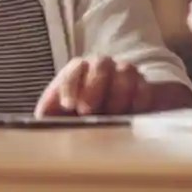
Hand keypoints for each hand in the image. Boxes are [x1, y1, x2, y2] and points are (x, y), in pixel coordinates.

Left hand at [34, 56, 152, 115]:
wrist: (101, 128)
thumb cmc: (73, 122)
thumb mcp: (56, 119)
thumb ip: (50, 114)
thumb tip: (44, 118)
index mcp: (78, 73)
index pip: (74, 69)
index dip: (70, 84)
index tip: (68, 105)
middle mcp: (102, 69)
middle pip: (101, 63)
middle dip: (94, 86)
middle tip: (87, 111)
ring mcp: (125, 77)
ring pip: (126, 70)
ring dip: (118, 92)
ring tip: (112, 114)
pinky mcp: (144, 91)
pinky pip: (146, 87)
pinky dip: (140, 99)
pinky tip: (133, 114)